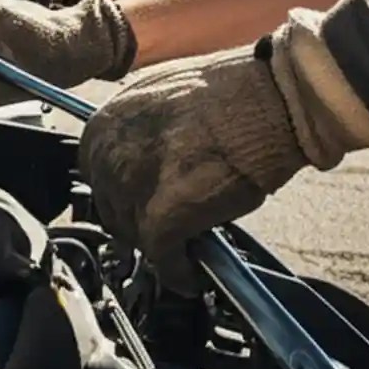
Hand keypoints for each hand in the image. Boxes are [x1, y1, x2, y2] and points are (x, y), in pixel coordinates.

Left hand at [79, 0, 368, 293]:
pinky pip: (161, 258)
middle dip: (135, 223)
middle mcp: (108, 153)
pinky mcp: (161, 216)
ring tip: (183, 252)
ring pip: (133, 235)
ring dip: (157, 248)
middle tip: (162, 232)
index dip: (121, 193)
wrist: (272, 97)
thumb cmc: (235, 92)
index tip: (138, 204)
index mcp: (104, 121)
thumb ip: (142, 126)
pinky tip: (191, 276)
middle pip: (110, 207)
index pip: (96, 173)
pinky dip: (177, 272)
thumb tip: (144, 152)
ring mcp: (131, 185)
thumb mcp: (164, 93)